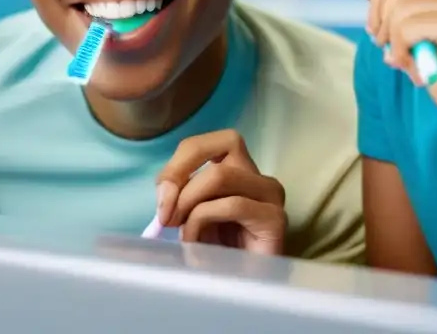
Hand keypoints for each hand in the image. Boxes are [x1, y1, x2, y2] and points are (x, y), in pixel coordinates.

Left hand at [156, 130, 285, 254]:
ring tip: (186, 236)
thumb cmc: (214, 254)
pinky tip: (199, 245)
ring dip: (191, 206)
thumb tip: (163, 195)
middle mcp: (256, 176)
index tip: (161, 195)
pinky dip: (205, 221)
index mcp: (236, 169)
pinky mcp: (275, 219)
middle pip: (213, 150)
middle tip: (166, 214)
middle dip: (179, 179)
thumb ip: (176, 197)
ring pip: (219, 175)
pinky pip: (232, 204)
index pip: (204, 144)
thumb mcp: (188, 217)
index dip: (177, 163)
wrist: (242, 292)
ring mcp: (270, 195)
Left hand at [368, 0, 436, 128]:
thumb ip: (401, 18)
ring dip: (390, 36)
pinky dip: (400, 48)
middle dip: (379, 15)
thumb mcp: (419, 39)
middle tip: (381, 43)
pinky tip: (409, 66)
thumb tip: (371, 0)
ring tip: (397, 58)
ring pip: (401, 7)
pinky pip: (409, 27)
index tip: (375, 26)